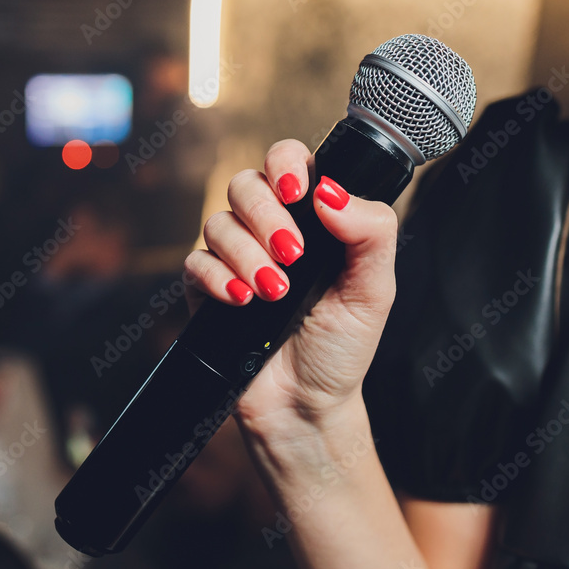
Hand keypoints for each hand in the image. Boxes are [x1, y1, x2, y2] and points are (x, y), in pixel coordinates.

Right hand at [185, 139, 398, 449]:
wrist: (306, 406)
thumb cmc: (343, 348)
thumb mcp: (374, 290)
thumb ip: (370, 232)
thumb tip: (331, 190)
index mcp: (312, 220)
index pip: (289, 161)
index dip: (286, 163)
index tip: (298, 191)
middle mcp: (270, 230)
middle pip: (245, 184)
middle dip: (267, 215)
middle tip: (292, 256)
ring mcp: (235, 259)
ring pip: (218, 222)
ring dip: (246, 254)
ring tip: (275, 293)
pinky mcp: (206, 290)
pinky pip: (194, 262)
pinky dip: (218, 278)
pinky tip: (243, 302)